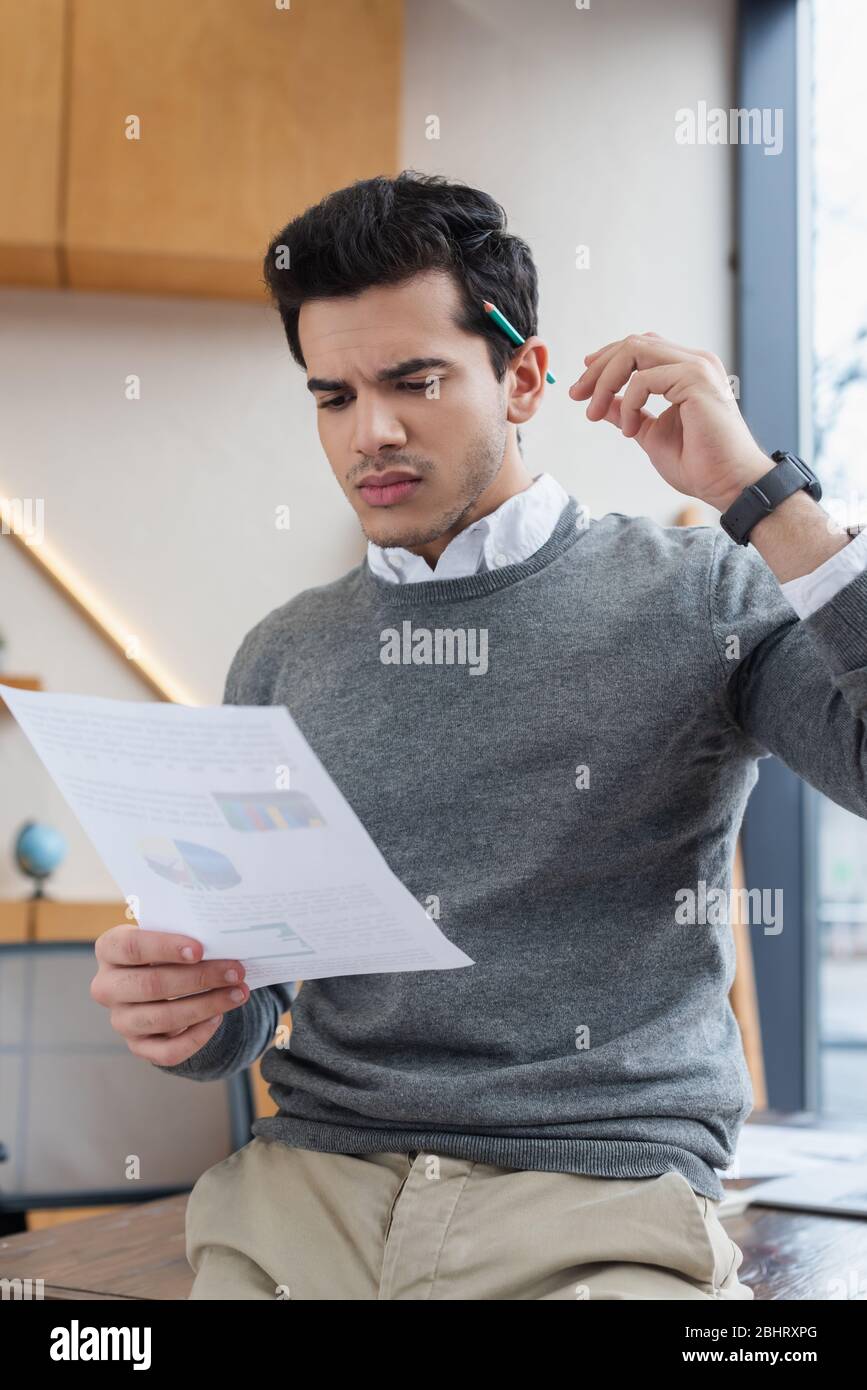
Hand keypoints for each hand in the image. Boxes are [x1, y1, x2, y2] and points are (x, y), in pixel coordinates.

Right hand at [90, 925, 248, 1066]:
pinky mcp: (138, 1046)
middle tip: (236, 971)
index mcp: (110, 949)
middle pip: (151, 985)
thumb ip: (186, 935)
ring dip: (207, 1005)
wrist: (166, 980)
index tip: (200, 949)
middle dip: (199, 978)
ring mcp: (121, 1020)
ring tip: (238, 993)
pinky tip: (217, 1018)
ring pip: (162, 1018)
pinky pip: (167, 1051)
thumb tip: (223, 941)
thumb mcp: (170, 935)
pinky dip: (196, 1037)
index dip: (165, 947)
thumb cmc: (169, 950)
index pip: (131, 946)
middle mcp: (107, 987)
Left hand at [569, 331, 768, 511]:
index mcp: (686, 371)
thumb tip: (602, 403)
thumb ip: (627, 413)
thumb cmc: (699, 464)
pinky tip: (628, 429)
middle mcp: (694, 362)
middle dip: (598, 368)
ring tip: (594, 412)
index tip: (582, 386)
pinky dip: (627, 402)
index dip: (607, 360)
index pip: (640, 347)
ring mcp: (697, 367)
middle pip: (633, 343)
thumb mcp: (649, 434)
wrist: (728, 483)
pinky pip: (644, 378)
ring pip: (635, 349)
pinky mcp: (696, 379)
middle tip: (577, 395)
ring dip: (606, 380)